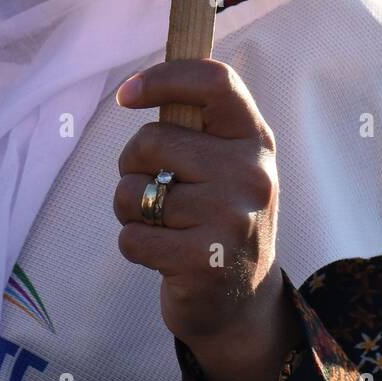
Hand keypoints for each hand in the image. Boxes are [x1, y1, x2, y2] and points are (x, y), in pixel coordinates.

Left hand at [114, 58, 302, 380]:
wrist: (242, 302)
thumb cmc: (217, 215)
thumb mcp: (226, 162)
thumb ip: (196, 125)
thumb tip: (135, 86)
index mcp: (254, 138)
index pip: (214, 81)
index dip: (164, 78)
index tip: (126, 95)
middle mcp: (251, 173)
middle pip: (153, 140)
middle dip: (133, 163)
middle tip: (154, 186)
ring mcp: (231, 218)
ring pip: (134, 191)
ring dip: (131, 209)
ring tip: (161, 224)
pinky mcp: (205, 262)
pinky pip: (133, 237)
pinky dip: (135, 245)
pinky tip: (163, 255)